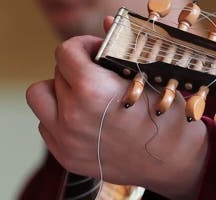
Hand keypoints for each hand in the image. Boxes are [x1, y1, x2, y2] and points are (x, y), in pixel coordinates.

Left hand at [25, 19, 208, 199]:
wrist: (174, 160)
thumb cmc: (165, 115)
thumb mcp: (146, 76)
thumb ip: (118, 49)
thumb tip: (105, 24)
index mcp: (91, 90)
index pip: (65, 52)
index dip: (83, 46)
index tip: (97, 52)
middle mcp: (72, 116)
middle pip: (56, 73)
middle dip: (75, 70)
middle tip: (98, 76)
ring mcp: (66, 140)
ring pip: (40, 98)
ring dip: (58, 92)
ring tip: (82, 97)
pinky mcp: (66, 157)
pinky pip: (46, 127)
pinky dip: (60, 120)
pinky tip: (86, 121)